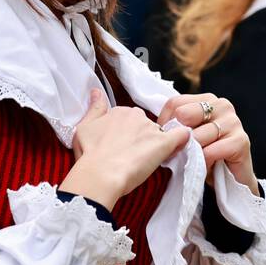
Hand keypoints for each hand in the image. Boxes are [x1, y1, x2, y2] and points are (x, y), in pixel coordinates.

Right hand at [63, 88, 189, 207]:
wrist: (100, 173)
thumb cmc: (89, 154)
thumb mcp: (84, 127)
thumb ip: (94, 108)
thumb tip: (96, 91)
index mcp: (119, 112)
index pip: (129, 119)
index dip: (129, 134)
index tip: (124, 146)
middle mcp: (136, 115)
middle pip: (145, 126)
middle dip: (143, 138)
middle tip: (134, 156)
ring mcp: (151, 128)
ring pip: (161, 133)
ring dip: (157, 144)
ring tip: (147, 161)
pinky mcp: (164, 142)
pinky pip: (182, 136)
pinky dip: (182, 141)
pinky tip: (176, 150)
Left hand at [159, 93, 258, 194]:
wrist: (232, 180)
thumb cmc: (206, 155)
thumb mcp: (188, 136)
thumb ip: (176, 126)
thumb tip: (158, 129)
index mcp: (208, 100)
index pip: (175, 103)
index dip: (165, 124)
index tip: (167, 140)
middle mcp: (222, 105)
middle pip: (184, 114)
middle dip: (179, 138)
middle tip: (182, 151)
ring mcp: (234, 121)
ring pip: (197, 136)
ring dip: (192, 153)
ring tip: (198, 160)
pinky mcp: (241, 141)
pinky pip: (211, 151)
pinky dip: (205, 162)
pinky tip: (208, 165)